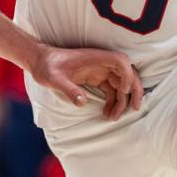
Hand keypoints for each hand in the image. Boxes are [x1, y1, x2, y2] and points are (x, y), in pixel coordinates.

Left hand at [26, 45, 144, 119]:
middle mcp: (101, 63)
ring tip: (114, 118)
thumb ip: (68, 89)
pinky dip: (113, 102)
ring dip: (122, 101)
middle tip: (135, 108)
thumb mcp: (54, 79)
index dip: (127, 75)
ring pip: (120, 85)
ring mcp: (100, 71)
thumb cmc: (47, 67)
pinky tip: (107, 114)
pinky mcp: (96, 78)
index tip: (124, 90)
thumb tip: (82, 102)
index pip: (120, 61)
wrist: (40, 62)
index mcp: (95, 58)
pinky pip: (110, 90)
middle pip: (126, 73)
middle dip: (134, 90)